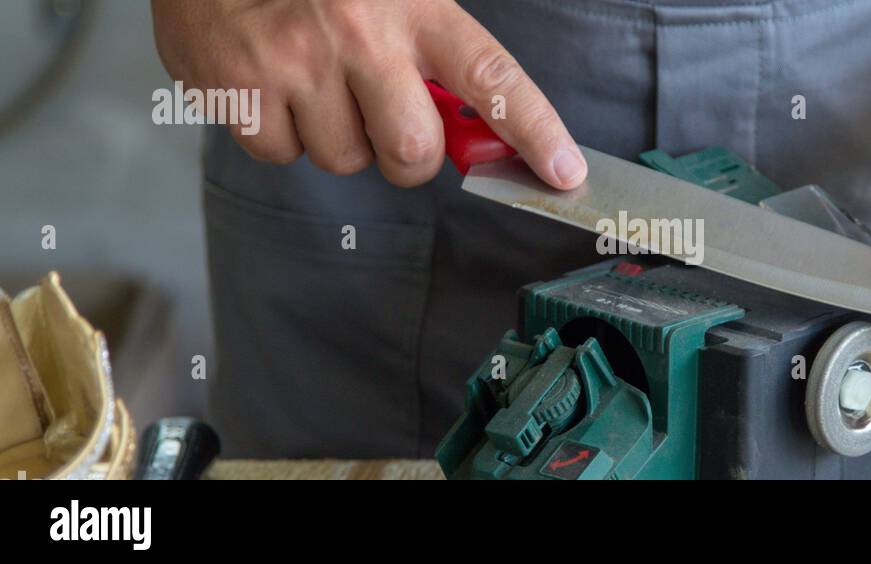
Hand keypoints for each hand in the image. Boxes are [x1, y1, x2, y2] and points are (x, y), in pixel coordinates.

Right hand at [150, 0, 586, 188]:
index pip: (492, 77)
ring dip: (337, 136)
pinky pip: (280, 155)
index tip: (564, 172)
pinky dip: (278, 132)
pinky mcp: (239, 89)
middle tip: (388, 123)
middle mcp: (359, 35)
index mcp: (413, 5)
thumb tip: (476, 128)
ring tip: (313, 79)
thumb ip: (434, 51)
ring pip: (344, 159)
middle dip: (406, 156)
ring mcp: (295, 64)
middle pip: (412, 151)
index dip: (535, 130)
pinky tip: (269, 84)